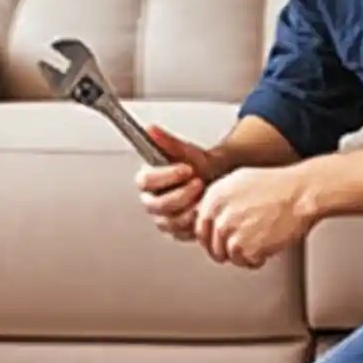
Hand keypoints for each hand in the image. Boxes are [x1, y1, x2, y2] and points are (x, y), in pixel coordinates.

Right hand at [134, 125, 230, 241]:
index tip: (187, 169)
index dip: (167, 176)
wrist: (216, 180)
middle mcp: (150, 201)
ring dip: (190, 209)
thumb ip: (168, 142)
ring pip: (170, 221)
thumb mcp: (187, 151)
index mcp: (147, 180)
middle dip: (182, 195)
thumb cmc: (198, 166)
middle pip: (157, 205)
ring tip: (204, 196)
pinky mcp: (174, 232)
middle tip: (199, 183)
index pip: (146, 180)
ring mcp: (162, 219)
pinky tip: (205, 210)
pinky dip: (195, 222)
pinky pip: (182, 233)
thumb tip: (150, 129)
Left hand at [195, 165, 316, 268]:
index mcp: (214, 197)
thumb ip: (220, 199)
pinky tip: (267, 246)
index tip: (220, 242)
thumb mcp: (240, 180)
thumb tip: (210, 214)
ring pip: (229, 256)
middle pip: (212, 246)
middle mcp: (218, 214)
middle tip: (243, 246)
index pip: (200, 228)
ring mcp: (230, 232)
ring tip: (260, 243)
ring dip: (244, 255)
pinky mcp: (245, 247)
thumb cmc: (278, 185)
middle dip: (227, 250)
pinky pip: (246, 262)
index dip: (211, 238)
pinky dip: (257, 259)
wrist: (300, 194)